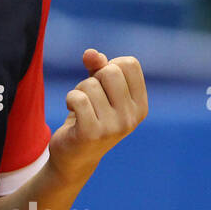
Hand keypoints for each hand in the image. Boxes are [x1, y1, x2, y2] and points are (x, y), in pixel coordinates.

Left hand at [48, 49, 147, 186]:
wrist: (75, 156)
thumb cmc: (89, 116)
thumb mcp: (97, 89)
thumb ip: (97, 67)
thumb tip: (90, 53)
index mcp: (140, 105)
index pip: (130, 63)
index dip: (110, 66)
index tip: (103, 84)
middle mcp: (132, 117)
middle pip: (111, 71)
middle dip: (93, 78)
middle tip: (89, 97)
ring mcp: (114, 127)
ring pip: (90, 84)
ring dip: (79, 91)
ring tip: (81, 109)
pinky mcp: (92, 133)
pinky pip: (78, 98)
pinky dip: (70, 98)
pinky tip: (72, 110)